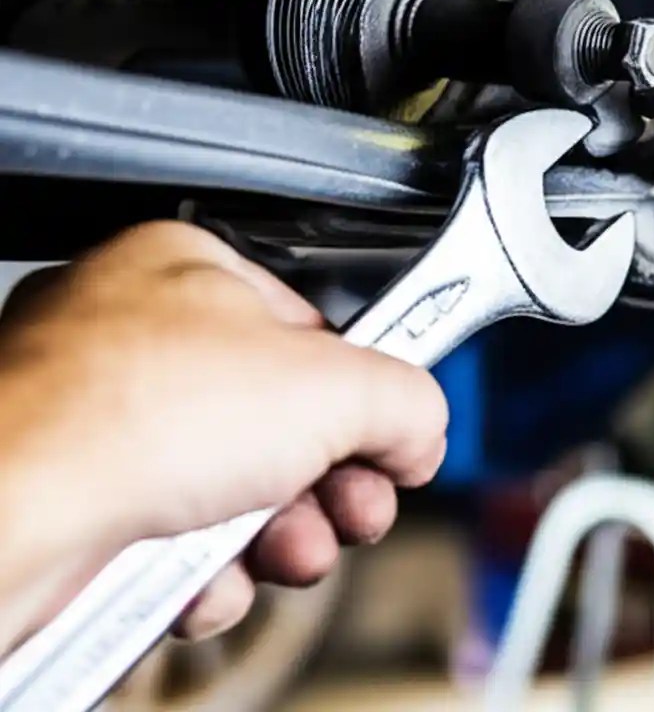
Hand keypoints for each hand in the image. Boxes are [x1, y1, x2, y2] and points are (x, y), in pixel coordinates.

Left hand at [0, 221, 447, 650]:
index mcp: (190, 269)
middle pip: (281, 424)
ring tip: (287, 552)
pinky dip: (206, 573)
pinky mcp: (77, 503)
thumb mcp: (333, 389)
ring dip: (278, 539)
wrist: (12, 517)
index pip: (317, 334)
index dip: (367, 399)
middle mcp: (136, 337)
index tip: (397, 444)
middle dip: (330, 488)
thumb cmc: (127, 418)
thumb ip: (407, 401)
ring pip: (231, 492)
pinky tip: (206, 577)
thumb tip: (421, 432)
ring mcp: (98, 424)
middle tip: (354, 512)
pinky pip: (174, 540)